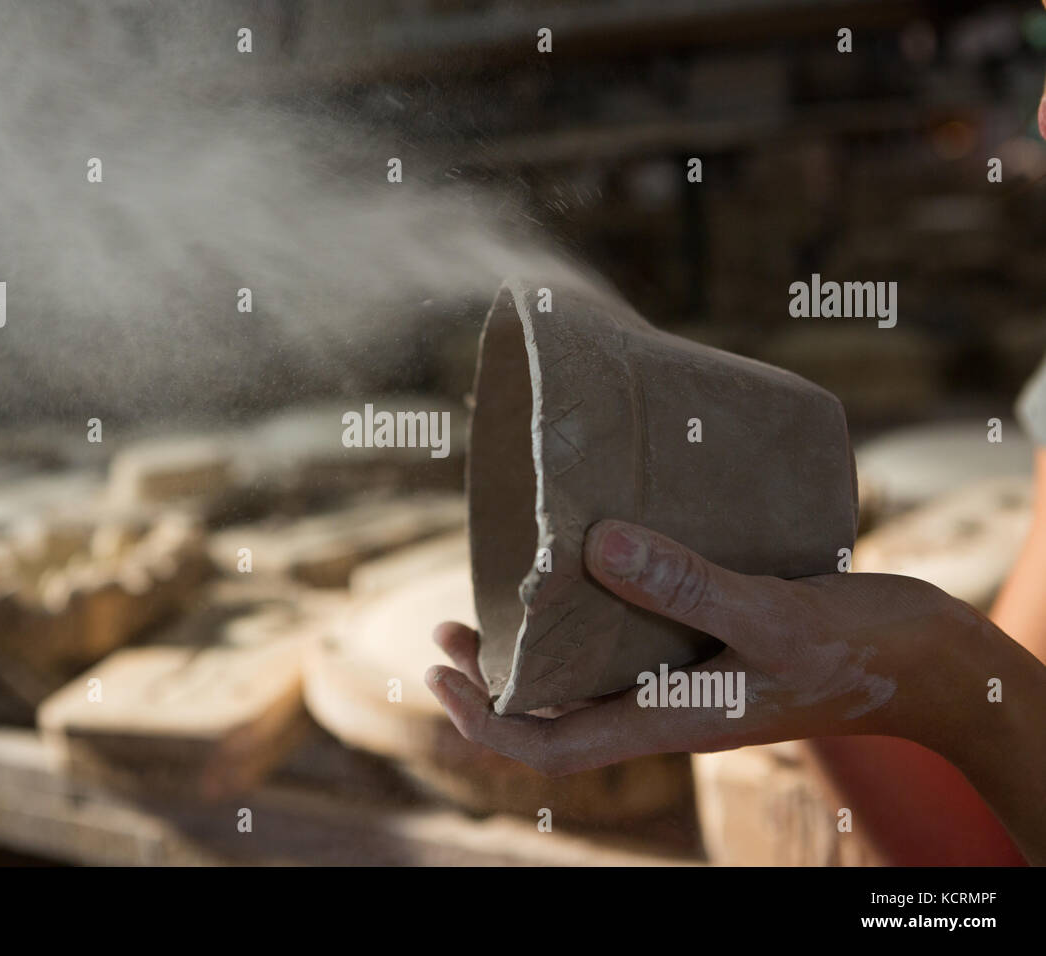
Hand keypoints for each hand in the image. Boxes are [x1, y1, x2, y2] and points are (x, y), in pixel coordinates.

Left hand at [425, 519, 991, 777]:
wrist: (936, 663)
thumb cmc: (864, 651)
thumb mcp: (772, 616)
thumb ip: (687, 586)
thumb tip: (593, 546)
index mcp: (672, 720)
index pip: (551, 746)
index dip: (486, 720)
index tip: (442, 673)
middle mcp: (670, 706)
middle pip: (557, 717)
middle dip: (495, 682)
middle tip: (450, 628)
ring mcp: (692, 679)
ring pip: (591, 679)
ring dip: (538, 649)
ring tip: (500, 599)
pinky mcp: (716, 646)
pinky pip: (636, 641)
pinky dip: (597, 612)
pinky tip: (593, 566)